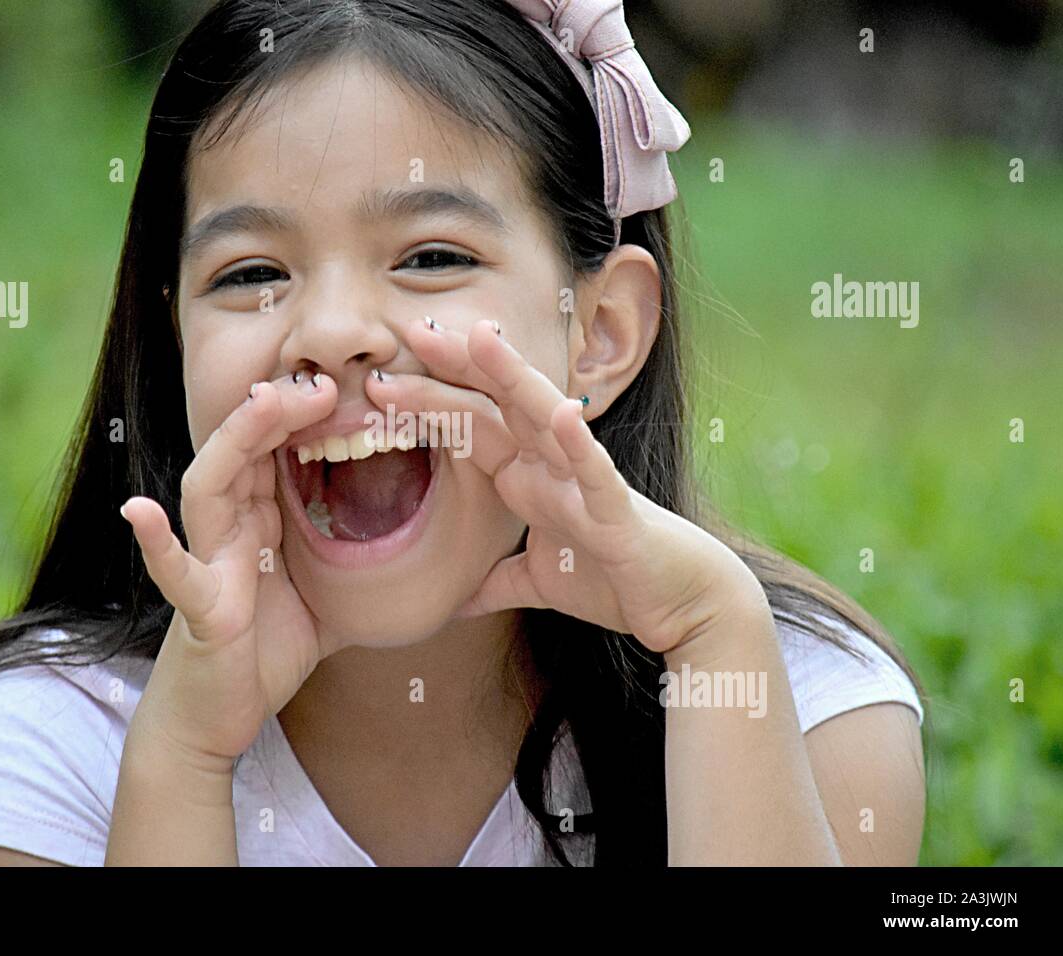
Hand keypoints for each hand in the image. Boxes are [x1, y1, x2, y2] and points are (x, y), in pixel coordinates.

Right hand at [119, 370, 339, 767]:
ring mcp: (209, 564)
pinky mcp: (198, 608)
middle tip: (322, 383)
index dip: (307, 415)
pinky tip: (138, 512)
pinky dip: (157, 543)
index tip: (350, 389)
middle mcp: (228, 531)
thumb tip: (428, 548)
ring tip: (263, 404)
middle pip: (243, 451)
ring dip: (235, 443)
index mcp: (260, 522)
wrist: (218, 717)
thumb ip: (359, 565)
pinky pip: (174, 571)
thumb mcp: (329, 597)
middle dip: (278, 410)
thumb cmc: (266, 652)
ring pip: (207, 488)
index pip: (277, 450)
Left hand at [365, 317, 767, 653]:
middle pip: (497, 406)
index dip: (430, 400)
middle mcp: (553, 468)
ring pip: (544, 419)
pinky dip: (580, 446)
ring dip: (514, 378)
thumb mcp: (536, 582)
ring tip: (480, 339)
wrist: (682, 605)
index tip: (380, 380)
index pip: (472, 427)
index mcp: (529, 478)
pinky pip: (596, 475)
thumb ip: (494, 583)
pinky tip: (562, 417)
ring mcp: (584, 483)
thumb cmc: (614, 582)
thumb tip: (452, 601)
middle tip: (410, 333)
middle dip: (456, 370)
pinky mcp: (616, 513)